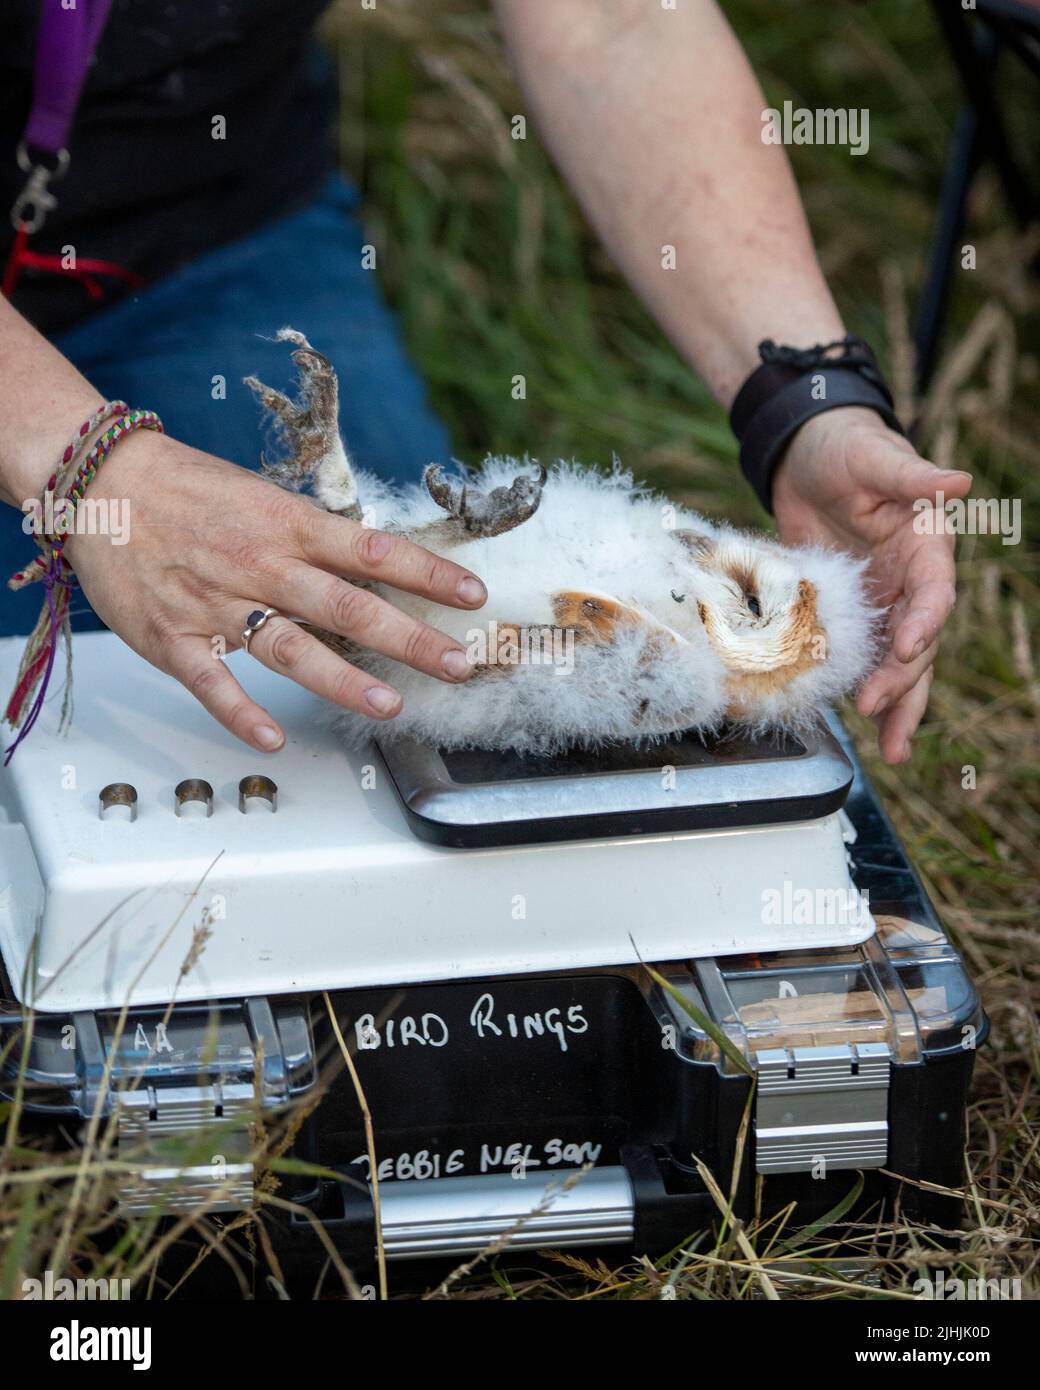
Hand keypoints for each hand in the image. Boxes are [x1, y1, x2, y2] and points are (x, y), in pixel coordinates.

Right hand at [64, 432, 486, 751]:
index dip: (429, 573)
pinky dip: (241, 712)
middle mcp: (261, 564)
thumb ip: (313, 538)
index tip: (475, 595)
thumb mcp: (263, 498)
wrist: (101, 482)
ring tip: (389, 707)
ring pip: (289, 647)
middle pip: (347, 606)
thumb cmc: (190, 489)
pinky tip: (273, 737)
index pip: (374, 551)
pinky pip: (213, 682)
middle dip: (408, 638)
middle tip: (457, 663)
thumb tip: (372, 565)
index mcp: (288, 525)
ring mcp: (217, 604)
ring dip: (342, 681)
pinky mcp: (173, 637)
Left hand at [770, 406, 971, 763]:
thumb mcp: (873, 457)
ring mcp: (883, 602)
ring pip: (897, 662)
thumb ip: (912, 475)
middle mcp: (912, 582)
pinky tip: (856, 723)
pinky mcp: (851, 614)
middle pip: (918, 642)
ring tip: (892, 750)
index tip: (906, 649)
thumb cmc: (846, 449)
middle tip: (875, 711)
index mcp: (927, 547)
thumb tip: (958, 481)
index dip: (925, 624)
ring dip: (895, 704)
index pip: (935, 595)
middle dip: (901, 680)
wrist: (805, 458)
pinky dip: (858, 687)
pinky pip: (861, 657)